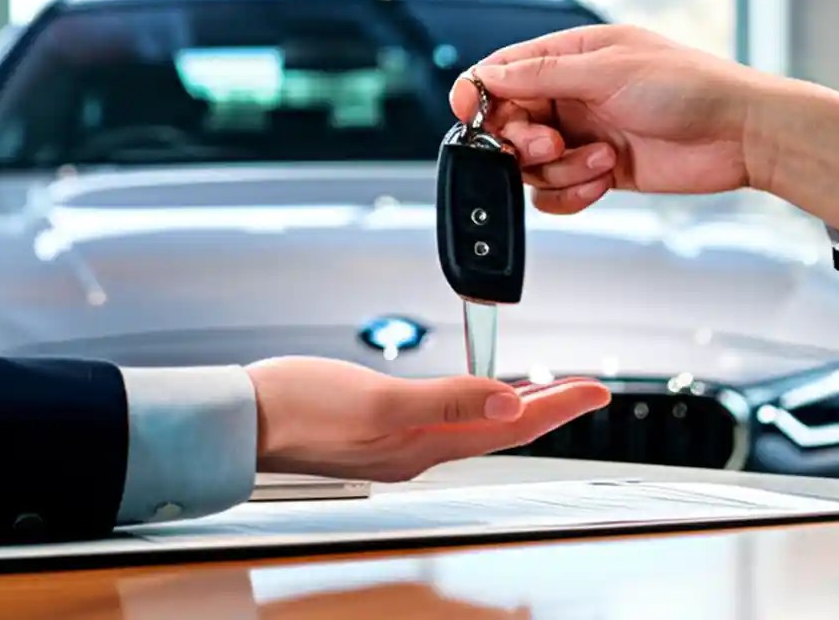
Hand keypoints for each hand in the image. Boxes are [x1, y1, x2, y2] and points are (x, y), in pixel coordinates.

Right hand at [245, 356, 609, 481]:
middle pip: (501, 427)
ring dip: (515, 407)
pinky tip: (472, 393)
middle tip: (585, 390)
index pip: (511, 425)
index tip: (597, 390)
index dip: (559, 406)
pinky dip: (474, 403)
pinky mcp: (376, 427)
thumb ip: (447, 400)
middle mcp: (418, 448)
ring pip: (477, 424)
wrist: (241, 419)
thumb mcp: (378, 400)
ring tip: (545, 392)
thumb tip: (509, 399)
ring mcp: (398, 441)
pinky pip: (446, 418)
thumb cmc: (297, 409)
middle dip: (548, 407)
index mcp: (424, 443)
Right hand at [448, 24, 838, 233]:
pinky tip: (604, 180)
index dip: (481, 95)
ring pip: (532, 166)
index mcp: (572, 58)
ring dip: (560, 170)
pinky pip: (557, 194)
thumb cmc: (691, 87)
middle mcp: (572, 97)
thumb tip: (490, 77)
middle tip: (553, 143)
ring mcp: (584, 136)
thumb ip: (543, 76)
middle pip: (511, 126)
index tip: (470, 115)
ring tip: (600, 160)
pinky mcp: (598, 172)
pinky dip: (573, 194)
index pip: (505, 73)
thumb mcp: (609, 71)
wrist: (741, 135)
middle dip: (524, 142)